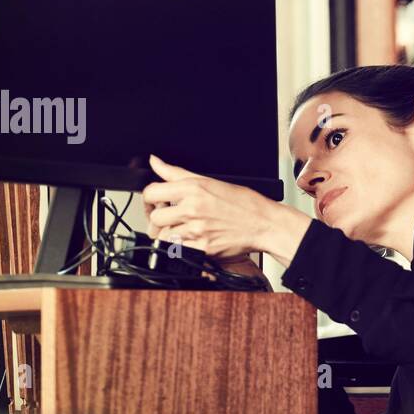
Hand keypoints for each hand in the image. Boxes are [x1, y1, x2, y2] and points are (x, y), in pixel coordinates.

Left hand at [142, 155, 312, 266]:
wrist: (264, 224)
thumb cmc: (243, 203)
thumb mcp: (209, 181)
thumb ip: (176, 173)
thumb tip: (155, 162)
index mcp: (192, 189)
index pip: (151, 193)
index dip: (149, 198)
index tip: (154, 202)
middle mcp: (192, 209)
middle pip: (155, 218)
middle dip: (159, 219)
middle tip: (168, 218)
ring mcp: (197, 231)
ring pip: (164, 237)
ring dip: (169, 235)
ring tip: (181, 230)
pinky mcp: (203, 249)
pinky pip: (179, 251)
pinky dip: (182, 248)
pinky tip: (192, 240)